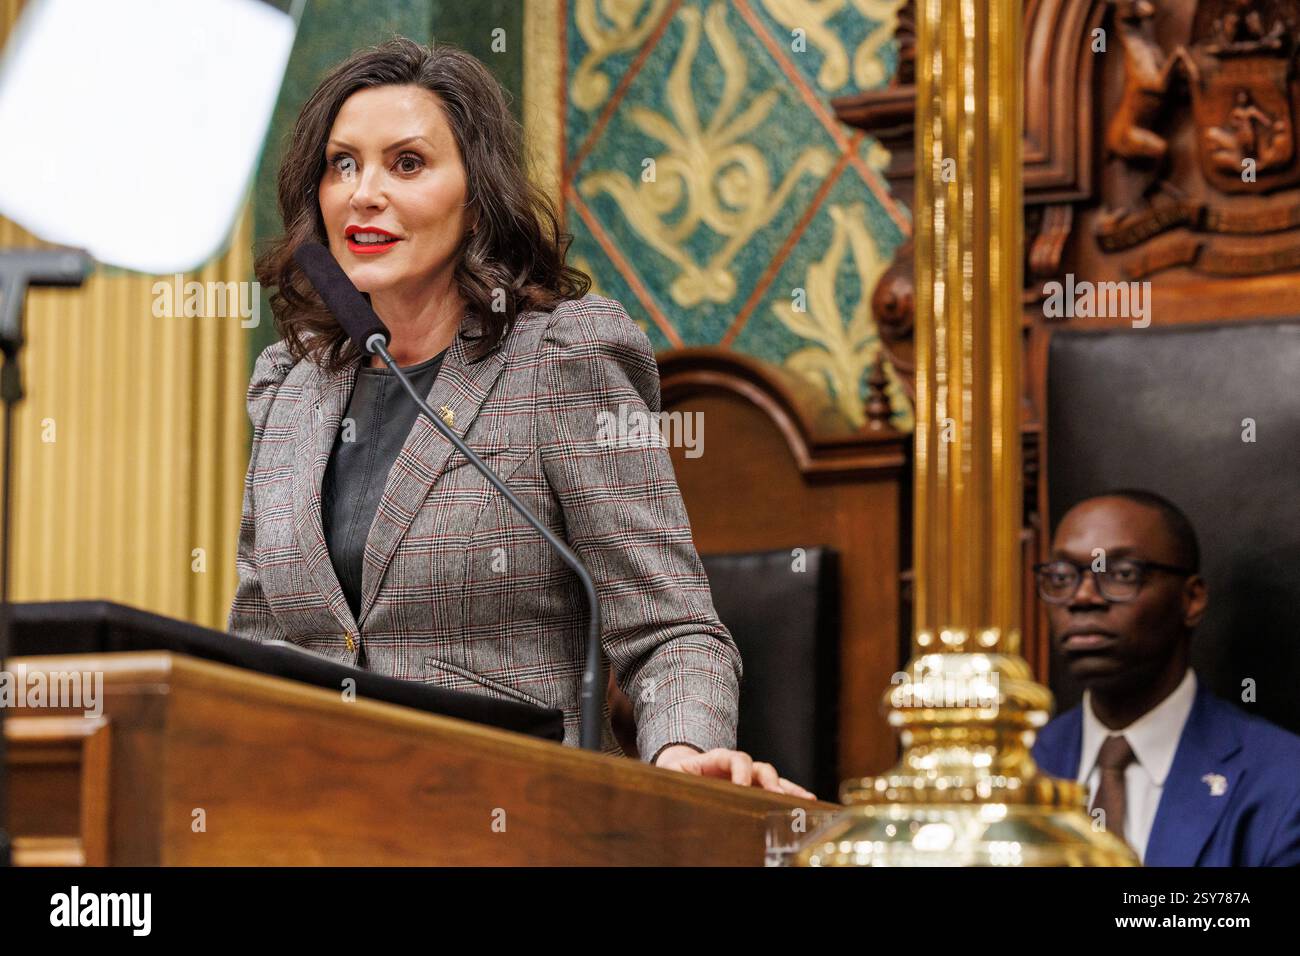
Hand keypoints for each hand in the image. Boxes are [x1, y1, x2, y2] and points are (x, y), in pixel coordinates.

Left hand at [655, 745, 815, 798]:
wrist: (679, 770)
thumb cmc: (675, 775)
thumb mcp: (671, 776)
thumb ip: (675, 780)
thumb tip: (672, 789)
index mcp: (714, 760)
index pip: (732, 758)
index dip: (739, 770)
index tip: (741, 786)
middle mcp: (735, 766)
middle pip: (757, 767)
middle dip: (769, 781)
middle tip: (775, 795)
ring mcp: (746, 776)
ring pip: (771, 778)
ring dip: (787, 789)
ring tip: (805, 800)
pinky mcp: (752, 788)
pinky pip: (774, 790)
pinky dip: (790, 794)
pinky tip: (807, 802)